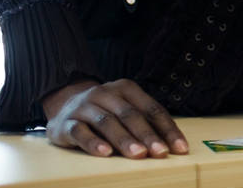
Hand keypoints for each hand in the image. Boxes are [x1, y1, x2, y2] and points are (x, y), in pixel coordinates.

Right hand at [42, 78, 188, 157]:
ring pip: (107, 122)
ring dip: (125, 140)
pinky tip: (105, 153)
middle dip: (148, 135)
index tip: (179, 148)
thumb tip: (170, 145)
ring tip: (138, 155)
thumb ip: (144, 122)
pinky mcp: (66, 122)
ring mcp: (85, 107)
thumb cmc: (104, 111)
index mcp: (126, 88)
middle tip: (160, 152)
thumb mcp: (124, 109)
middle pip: (131, 115)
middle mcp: (105, 93)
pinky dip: (94, 143)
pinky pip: (80, 132)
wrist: (63, 104)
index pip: (151, 108)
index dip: (167, 129)